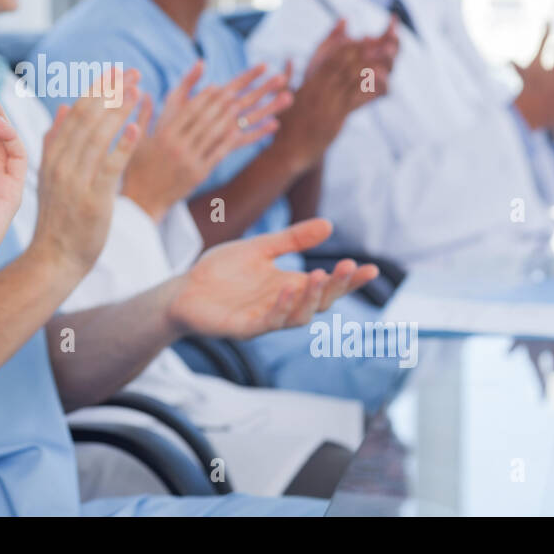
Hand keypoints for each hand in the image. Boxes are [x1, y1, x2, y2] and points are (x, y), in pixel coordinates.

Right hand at [31, 67, 142, 275]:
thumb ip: (56, 141)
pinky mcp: (93, 200)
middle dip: (111, 91)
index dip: (98, 88)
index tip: (117, 71)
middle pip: (87, 118)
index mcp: (52, 155)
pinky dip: (122, 146)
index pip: (76, 112)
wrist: (55, 258)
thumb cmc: (59, 217)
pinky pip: (109, 168)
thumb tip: (66, 107)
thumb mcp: (51, 175)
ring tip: (138, 89)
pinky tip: (137, 128)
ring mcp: (76, 181)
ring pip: (98, 137)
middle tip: (134, 72)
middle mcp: (61, 164)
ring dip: (119, 110)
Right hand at [120, 60, 291, 220]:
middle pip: (208, 118)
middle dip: (228, 100)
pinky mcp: (199, 174)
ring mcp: (190, 161)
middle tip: (243, 89)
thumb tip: (143, 91)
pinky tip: (247, 129)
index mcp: (164, 135)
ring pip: (216, 133)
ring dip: (237, 117)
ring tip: (252, 104)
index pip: (189, 110)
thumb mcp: (135, 139)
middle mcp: (178, 146)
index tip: (220, 85)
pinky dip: (234, 139)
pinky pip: (220, 152)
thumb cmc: (136, 168)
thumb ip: (143, 114)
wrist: (141, 201)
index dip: (206, 96)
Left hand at [166, 218, 378, 337]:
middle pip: (319, 302)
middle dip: (335, 287)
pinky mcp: (244, 328)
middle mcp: (283, 305)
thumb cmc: (221, 272)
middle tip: (348, 267)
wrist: (183, 289)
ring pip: (299, 315)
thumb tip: (329, 224)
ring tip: (319, 275)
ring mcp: (265, 319)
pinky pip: (268, 321)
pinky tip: (287, 288)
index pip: (327, 286)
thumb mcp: (260, 248)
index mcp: (290, 287)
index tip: (370, 268)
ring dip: (311, 297)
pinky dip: (281, 306)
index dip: (348, 281)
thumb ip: (292, 240)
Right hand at [269, 26, 393, 171]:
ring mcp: (328, 105)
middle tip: (380, 42)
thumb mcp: (284, 99)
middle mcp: (319, 92)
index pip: (330, 60)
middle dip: (362, 53)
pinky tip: (385, 84)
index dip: (347, 47)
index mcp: (308, 85)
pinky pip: (357, 99)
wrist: (288, 151)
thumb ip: (287, 78)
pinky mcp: (336, 118)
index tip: (360, 39)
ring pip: (352, 80)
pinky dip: (371, 89)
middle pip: (344, 66)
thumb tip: (289, 58)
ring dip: (371, 67)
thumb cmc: (284, 127)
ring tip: (387, 59)